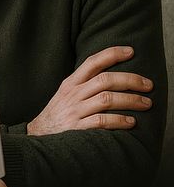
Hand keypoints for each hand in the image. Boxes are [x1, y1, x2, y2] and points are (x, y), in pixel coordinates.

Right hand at [28, 46, 153, 135]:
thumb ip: (84, 84)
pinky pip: (101, 121)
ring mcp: (74, 111)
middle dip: (130, 80)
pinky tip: (130, 122)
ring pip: (106, 99)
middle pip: (105, 80)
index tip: (131, 51)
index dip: (111, 54)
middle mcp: (72, 94)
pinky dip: (119, 120)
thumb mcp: (65, 94)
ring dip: (130, 100)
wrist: (37, 136)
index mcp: (70, 84)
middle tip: (148, 85)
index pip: (91, 62)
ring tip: (146, 104)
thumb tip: (113, 76)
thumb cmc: (58, 114)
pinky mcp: (76, 128)